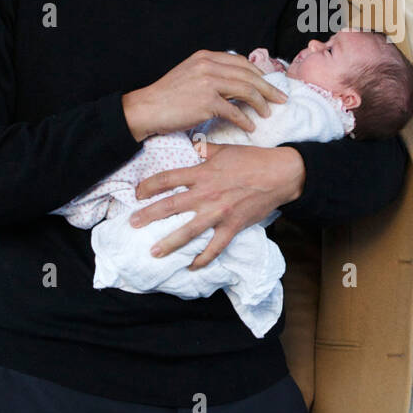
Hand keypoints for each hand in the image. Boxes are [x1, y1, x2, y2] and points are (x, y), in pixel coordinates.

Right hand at [121, 50, 286, 141]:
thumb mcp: (190, 73)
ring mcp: (208, 83)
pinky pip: (235, 111)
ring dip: (261, 103)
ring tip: (268, 113)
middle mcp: (208, 65)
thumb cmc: (168, 96)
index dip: (259, 74)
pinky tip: (251, 126)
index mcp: (206, 57)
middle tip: (281, 99)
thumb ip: (212, 73)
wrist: (147, 108)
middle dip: (268, 88)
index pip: (242, 63)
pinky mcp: (206, 102)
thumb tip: (237, 81)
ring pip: (246, 90)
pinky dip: (246, 120)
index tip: (269, 85)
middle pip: (249, 75)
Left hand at [128, 142, 305, 268]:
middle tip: (132, 224)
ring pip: (189, 231)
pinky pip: (215, 247)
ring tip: (154, 252)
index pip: (169, 179)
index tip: (137, 193)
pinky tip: (192, 266)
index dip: (149, 186)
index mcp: (203, 173)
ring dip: (169, 243)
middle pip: (171, 206)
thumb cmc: (253, 159)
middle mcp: (207, 194)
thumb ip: (204, 150)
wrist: (280, 174)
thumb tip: (190, 146)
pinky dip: (203, 259)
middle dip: (149, 215)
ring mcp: (219, 213)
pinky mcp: (232, 226)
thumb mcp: (225, 150)